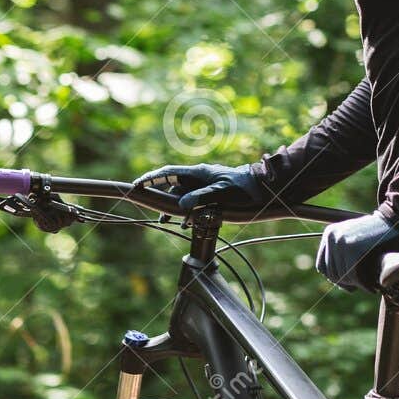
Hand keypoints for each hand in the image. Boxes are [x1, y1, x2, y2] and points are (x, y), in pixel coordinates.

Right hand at [132, 163, 264, 211]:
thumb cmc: (243, 187)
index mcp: (198, 173)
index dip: (151, 178)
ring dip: (173, 208)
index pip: (169, 173)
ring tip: (165, 221)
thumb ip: (200, 198)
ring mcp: (205, 187)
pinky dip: (187, 213)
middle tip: (147, 207)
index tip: (137, 185)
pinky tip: (187, 224)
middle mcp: (199, 178)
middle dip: (159, 197)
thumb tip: (180, 207)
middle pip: (172, 186)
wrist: (262, 188)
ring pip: (182, 197)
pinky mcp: (211, 196)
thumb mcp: (221, 192)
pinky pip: (194, 204)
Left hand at [315, 212, 398, 291]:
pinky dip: (362, 284)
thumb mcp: (355, 237)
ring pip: (342, 276)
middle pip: (331, 273)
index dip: (335, 278)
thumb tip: (335, 279)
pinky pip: (352, 275)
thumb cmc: (379, 233)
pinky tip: (372, 287)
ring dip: (356, 284)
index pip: (322, 266)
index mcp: (330, 233)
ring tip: (368, 285)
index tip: (348, 283)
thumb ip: (343, 253)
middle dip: (346, 283)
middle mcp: (332, 237)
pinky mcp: (353, 248)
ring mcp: (341, 242)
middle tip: (361, 285)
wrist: (396, 220)